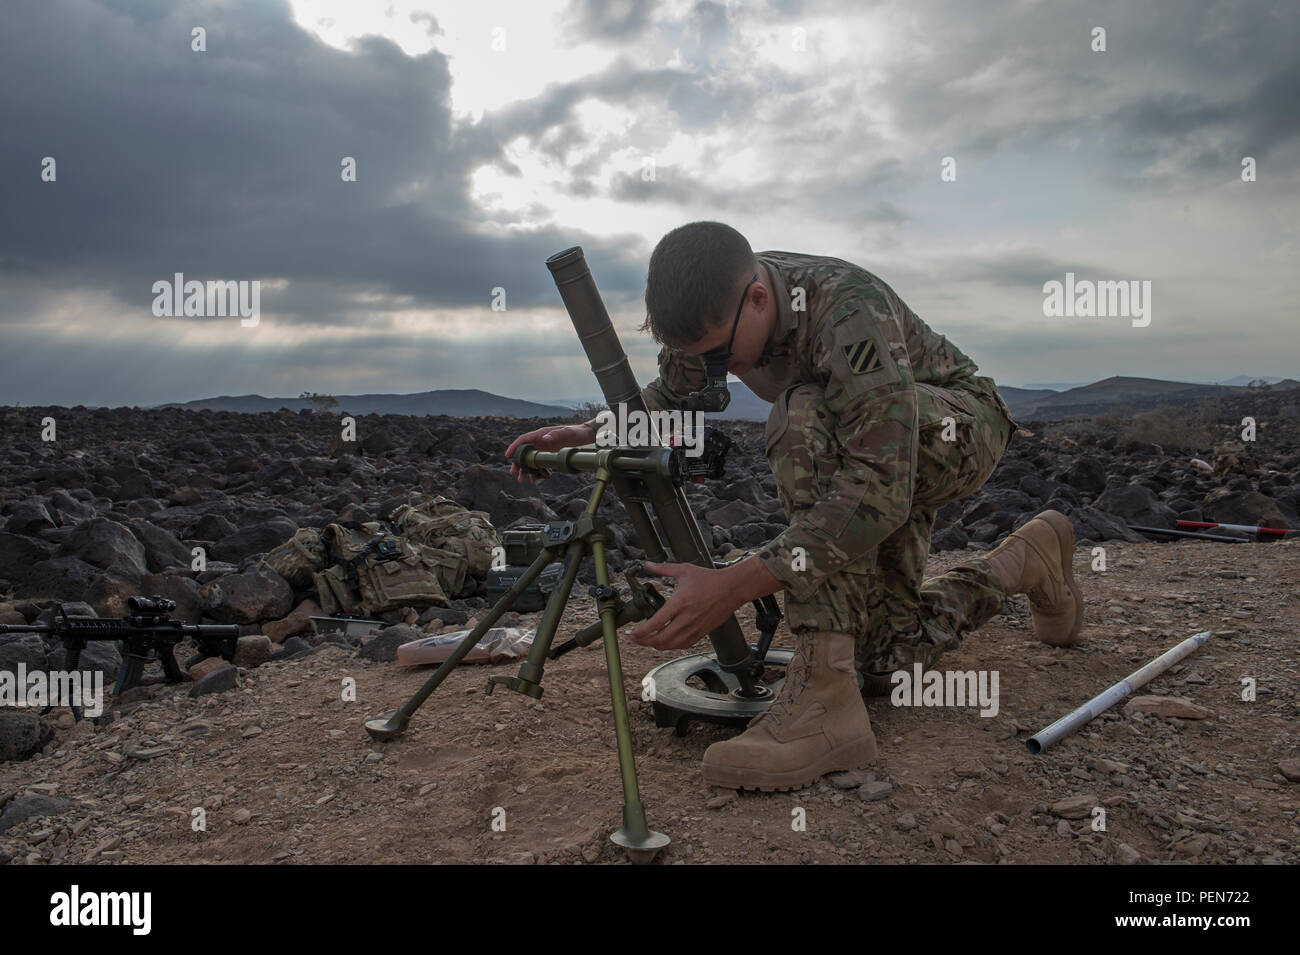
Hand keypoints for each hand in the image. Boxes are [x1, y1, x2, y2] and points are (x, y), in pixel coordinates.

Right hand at [504, 424, 596, 483]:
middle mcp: (540, 441)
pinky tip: (535, 480)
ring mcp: (544, 449)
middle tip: (513, 473)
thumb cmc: (574, 432)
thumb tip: (543, 439)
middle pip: (524, 452)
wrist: (584, 436)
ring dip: (526, 470)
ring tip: (521, 480)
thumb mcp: (566, 432)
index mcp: (541, 434)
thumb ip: (555, 435)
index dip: (514, 447)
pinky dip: (537, 472)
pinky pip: (540, 465)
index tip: (507, 455)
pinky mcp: (549, 456)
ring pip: (531, 460)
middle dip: (517, 463)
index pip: (524, 439)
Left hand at [628, 561, 745, 649]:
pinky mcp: (702, 632)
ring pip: (672, 644)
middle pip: (661, 638)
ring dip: (657, 645)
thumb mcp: (684, 570)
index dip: (641, 632)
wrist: (732, 588)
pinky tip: (665, 641)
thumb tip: (647, 564)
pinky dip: (672, 646)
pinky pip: (684, 645)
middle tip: (635, 639)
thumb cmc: (709, 578)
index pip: (656, 623)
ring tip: (647, 641)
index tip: (632, 633)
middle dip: (644, 641)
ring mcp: (695, 627)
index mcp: (680, 602)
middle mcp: (686, 618)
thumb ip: (663, 568)